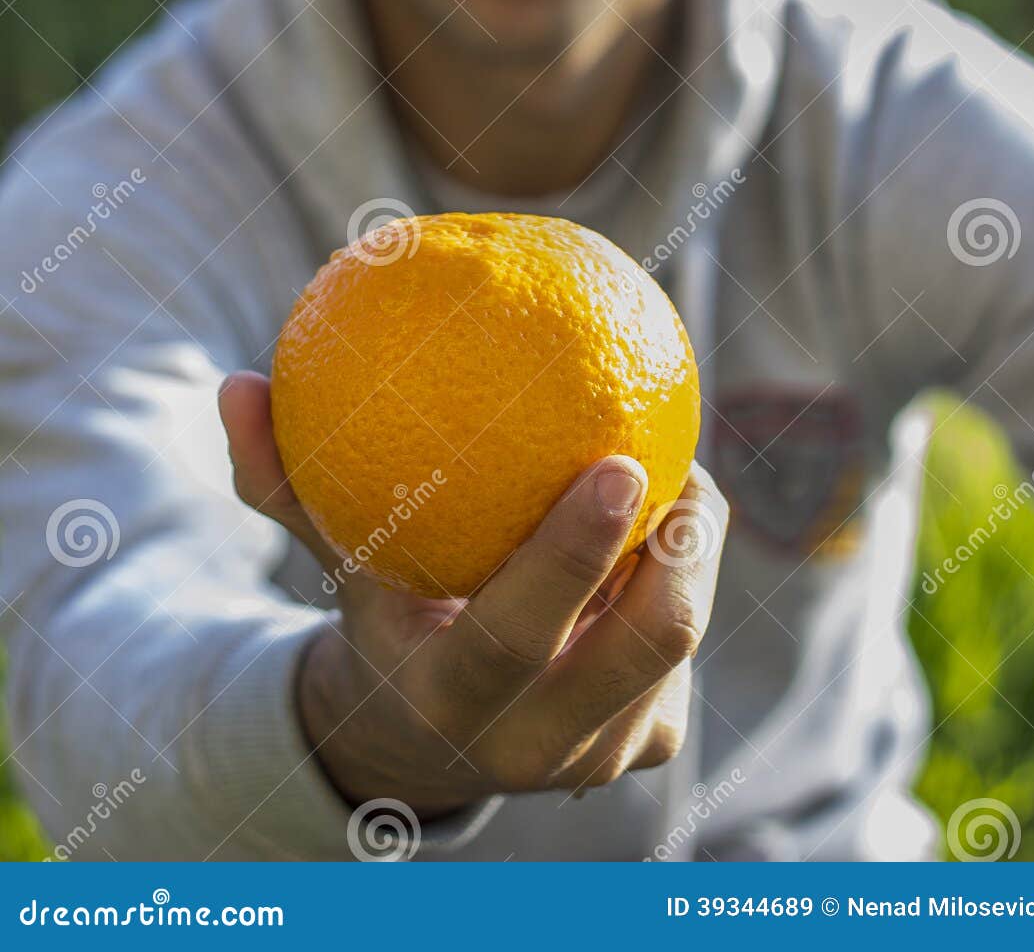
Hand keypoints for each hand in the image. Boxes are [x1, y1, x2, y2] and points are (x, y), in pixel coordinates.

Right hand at [219, 370, 727, 818]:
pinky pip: (683, 656)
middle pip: (643, 647)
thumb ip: (285, 480)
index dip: (576, 554)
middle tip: (676, 459)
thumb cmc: (378, 611)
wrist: (419, 739)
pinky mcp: (644, 746)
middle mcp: (535, 743)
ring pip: (679, 643)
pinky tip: (673, 516)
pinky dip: (681, 581)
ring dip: (690, 553)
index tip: (616, 462)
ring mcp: (600, 755)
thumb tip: (237, 385)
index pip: (521, 632)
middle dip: (677, 553)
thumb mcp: (331, 559)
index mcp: (450, 697)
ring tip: (684, 474)